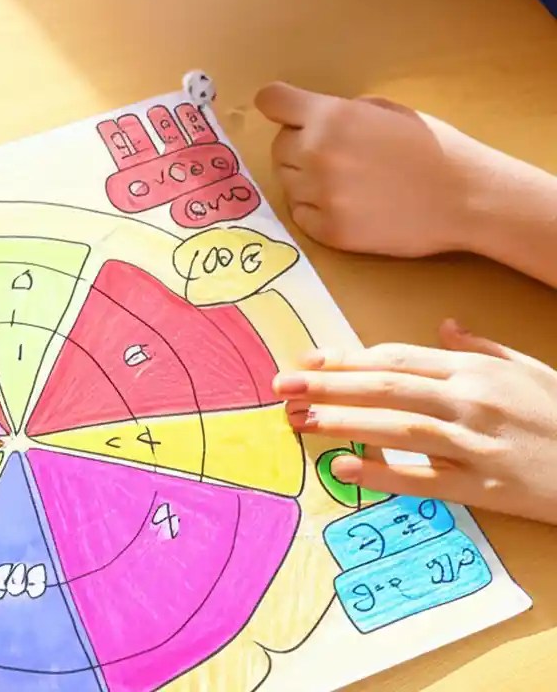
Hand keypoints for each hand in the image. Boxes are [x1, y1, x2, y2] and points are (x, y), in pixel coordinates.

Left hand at [253, 81, 504, 257]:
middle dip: (299, 148)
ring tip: (348, 183)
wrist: (467, 198)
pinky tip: (349, 205)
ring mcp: (320, 195)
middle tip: (336, 156)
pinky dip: (316, 210)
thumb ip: (345, 112)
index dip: (279, 106)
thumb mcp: (390, 111)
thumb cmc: (435, 148)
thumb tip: (316, 118)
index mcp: (331, 117)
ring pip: (287, 183)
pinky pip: (300, 215)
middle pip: (278, 147)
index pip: (271, 101)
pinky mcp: (328, 230)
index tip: (287, 114)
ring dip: (307, 181)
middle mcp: (317, 153)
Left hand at [272, 319, 556, 524]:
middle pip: (387, 387)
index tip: (306, 361)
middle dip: (329, 385)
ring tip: (301, 421)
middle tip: (282, 387)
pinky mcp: (484, 487)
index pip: (396, 358)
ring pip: (398, 428)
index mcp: (475, 370)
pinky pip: (423, 480)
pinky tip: (344, 469)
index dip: (346, 358)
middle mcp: (471, 401)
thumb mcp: (530, 368)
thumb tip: (445, 325)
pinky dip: (382, 473)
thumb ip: (482, 348)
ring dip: (345, 423)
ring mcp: (476, 444)